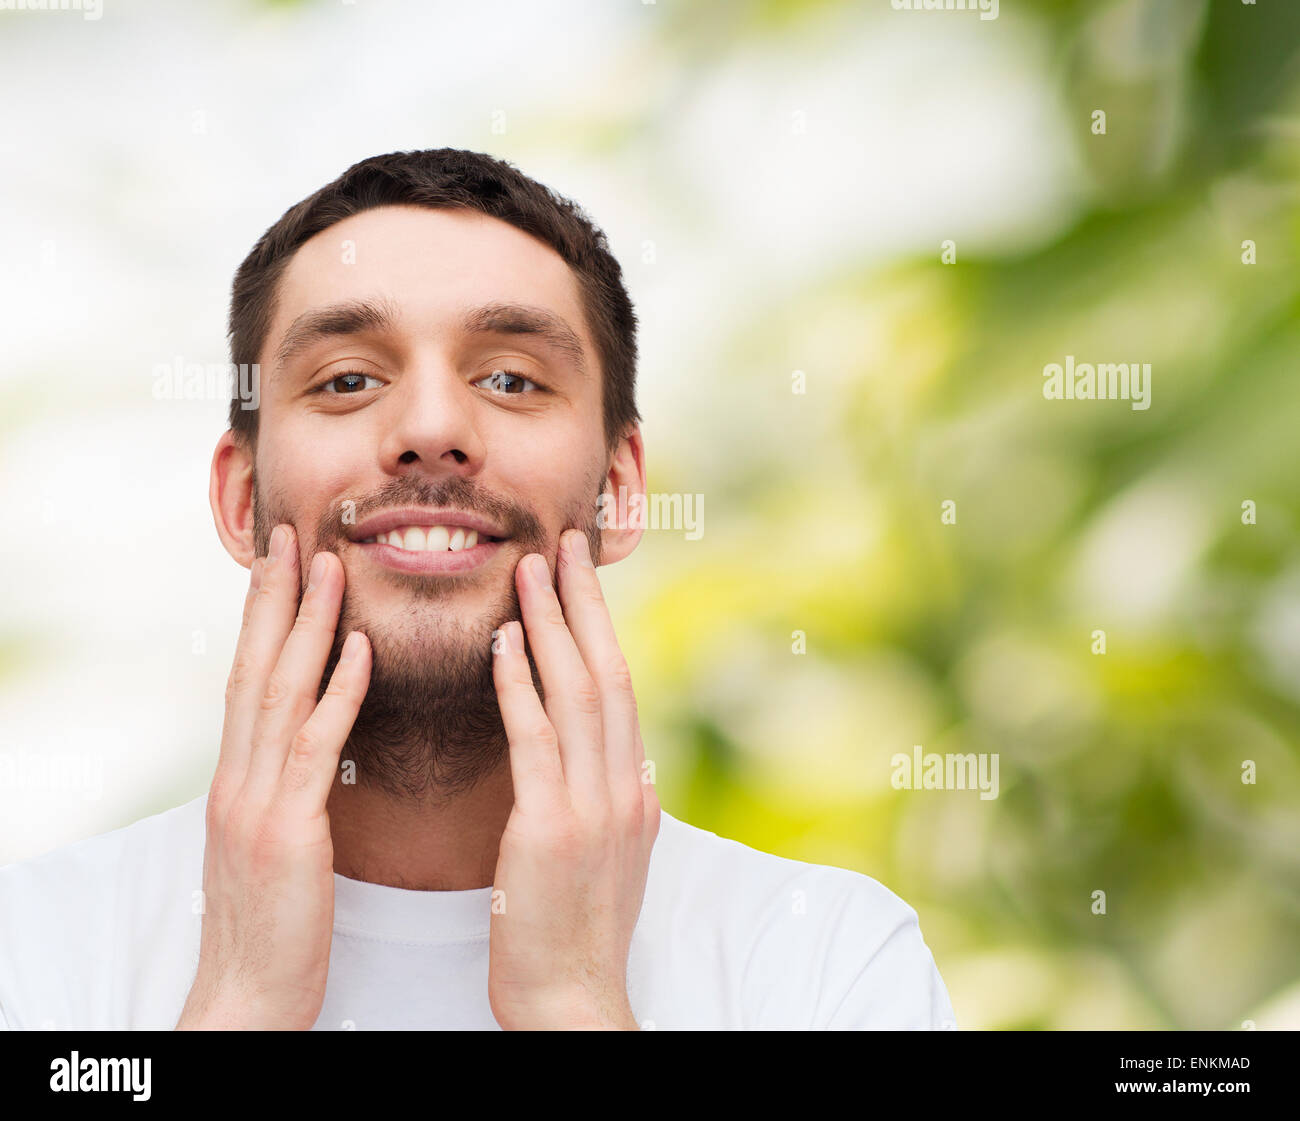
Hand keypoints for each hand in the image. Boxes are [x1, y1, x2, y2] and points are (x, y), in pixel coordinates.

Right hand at [176, 524, 370, 1029]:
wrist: (248, 998)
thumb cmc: (275, 924)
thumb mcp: (274, 843)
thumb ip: (287, 787)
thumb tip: (309, 745)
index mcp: (240, 779)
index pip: (250, 679)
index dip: (266, 617)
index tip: (285, 561)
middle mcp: (239, 778)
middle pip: (255, 667)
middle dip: (276, 597)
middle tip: (295, 533)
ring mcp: (256, 802)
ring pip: (280, 691)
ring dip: (307, 623)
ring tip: (329, 564)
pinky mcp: (286, 833)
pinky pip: (315, 748)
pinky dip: (338, 692)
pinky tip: (361, 649)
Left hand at [488, 528, 659, 1030]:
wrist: (572, 1000)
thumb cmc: (580, 933)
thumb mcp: (620, 862)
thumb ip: (632, 809)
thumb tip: (645, 771)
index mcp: (635, 790)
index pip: (621, 688)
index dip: (601, 628)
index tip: (581, 580)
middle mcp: (625, 786)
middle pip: (609, 672)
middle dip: (584, 604)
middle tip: (563, 545)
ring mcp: (593, 805)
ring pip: (578, 692)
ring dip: (552, 626)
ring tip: (530, 569)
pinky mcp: (550, 828)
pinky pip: (536, 741)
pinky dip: (521, 687)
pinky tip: (501, 645)